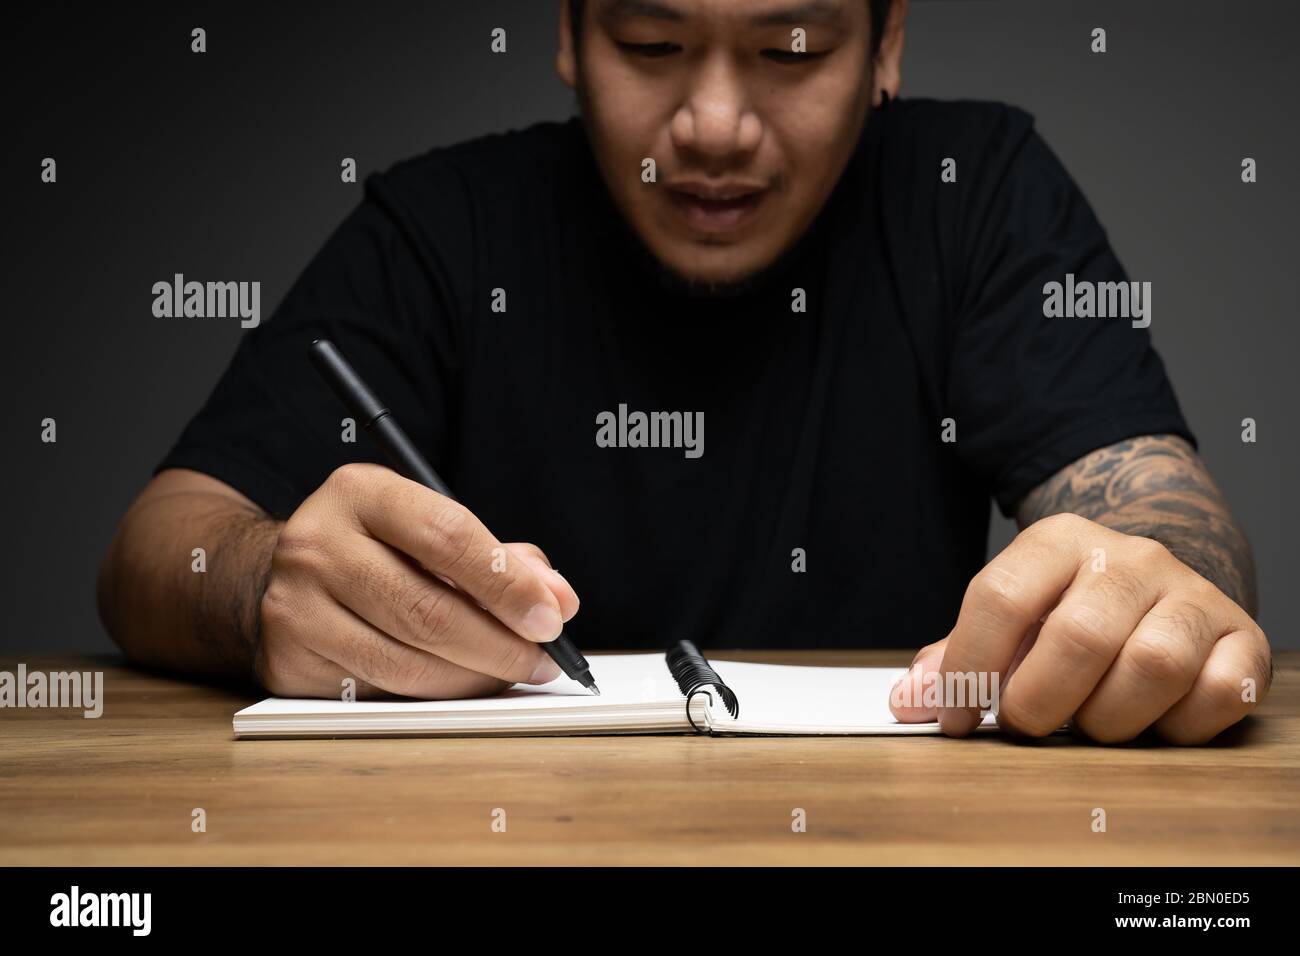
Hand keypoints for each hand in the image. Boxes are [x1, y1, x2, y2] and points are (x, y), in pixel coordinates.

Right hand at [255, 463, 578, 698]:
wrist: (279, 573)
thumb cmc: (377, 547)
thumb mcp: (429, 525)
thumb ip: (499, 556)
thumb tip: (558, 599)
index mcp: (361, 493)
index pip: (447, 535)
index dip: (507, 583)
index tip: (551, 618)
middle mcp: (318, 544)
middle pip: (427, 610)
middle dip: (499, 645)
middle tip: (540, 661)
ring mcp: (296, 606)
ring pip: (405, 662)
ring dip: (472, 679)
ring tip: (509, 675)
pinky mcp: (289, 660)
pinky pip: (379, 692)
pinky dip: (432, 696)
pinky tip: (461, 686)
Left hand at [889, 513, 1270, 743]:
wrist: (1159, 586)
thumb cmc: (1067, 611)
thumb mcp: (1010, 619)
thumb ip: (958, 658)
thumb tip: (909, 702)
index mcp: (1058, 540)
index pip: (1000, 598)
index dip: (968, 668)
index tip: (954, 719)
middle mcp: (1131, 557)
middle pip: (1077, 637)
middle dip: (1038, 703)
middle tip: (1025, 725)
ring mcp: (1192, 593)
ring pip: (1151, 666)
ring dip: (1106, 719)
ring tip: (1088, 722)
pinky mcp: (1243, 637)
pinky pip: (1214, 694)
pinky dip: (1176, 726)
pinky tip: (1151, 720)